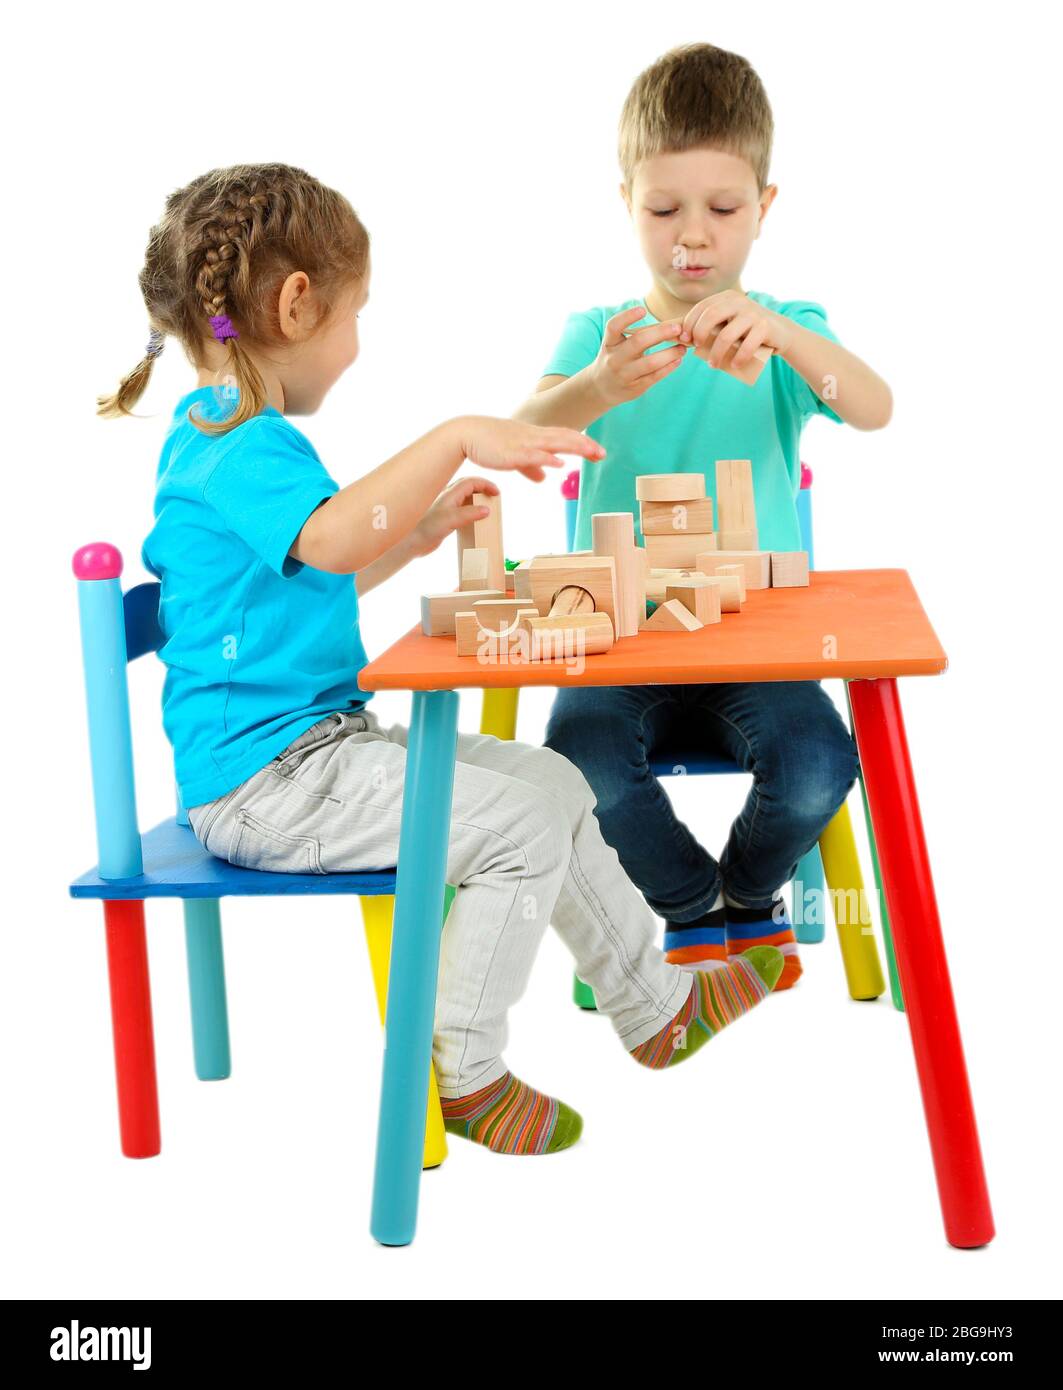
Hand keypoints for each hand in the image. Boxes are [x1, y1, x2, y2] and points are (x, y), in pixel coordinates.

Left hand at [409, 476, 500, 557]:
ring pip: (465, 497)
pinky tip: (474, 518)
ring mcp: (446, 507)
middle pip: (468, 486)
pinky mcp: (445, 518)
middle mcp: (447, 497)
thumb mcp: (451, 520)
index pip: (471, 482)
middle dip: (483, 488)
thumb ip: (469, 514)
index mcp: (449, 493)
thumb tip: (487, 510)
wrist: (411, 542)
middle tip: (494, 496)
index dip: (485, 484)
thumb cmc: (426, 528)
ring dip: (477, 498)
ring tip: (487, 506)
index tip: (497, 493)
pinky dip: (471, 509)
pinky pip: (462, 509)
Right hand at [455, 416, 604, 482]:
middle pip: (565, 438)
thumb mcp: (515, 457)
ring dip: (574, 447)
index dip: (583, 444)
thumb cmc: (489, 443)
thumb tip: (544, 477)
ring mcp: (524, 443)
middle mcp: (533, 436)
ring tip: (591, 452)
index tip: (598, 452)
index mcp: (535, 437)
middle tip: (603, 454)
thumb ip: (530, 467)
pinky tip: (559, 462)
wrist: (467, 433)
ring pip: (554, 443)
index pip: (564, 437)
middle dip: (585, 446)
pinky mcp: (512, 452)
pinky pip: (532, 454)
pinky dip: (547, 457)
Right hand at [589, 305, 686, 407]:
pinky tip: (678, 360)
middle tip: (677, 328)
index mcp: (610, 343)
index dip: (627, 317)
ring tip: (682, 347)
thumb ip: (633, 334)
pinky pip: (655, 376)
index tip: (642, 310)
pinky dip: (669, 367)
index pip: (613, 327)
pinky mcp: (635, 387)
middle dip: (660, 333)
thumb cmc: (616, 359)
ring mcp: (625, 374)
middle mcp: (615, 359)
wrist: (601, 388)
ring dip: (670, 353)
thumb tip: (667, 324)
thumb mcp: (615, 345)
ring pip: (650, 363)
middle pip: (638, 342)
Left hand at [679, 290, 792, 371]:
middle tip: (696, 350)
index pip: (702, 307)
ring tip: (713, 365)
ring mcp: (753, 313)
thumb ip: (706, 324)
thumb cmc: (746, 331)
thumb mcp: (727, 322)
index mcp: (726, 297)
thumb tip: (675, 332)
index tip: (684, 340)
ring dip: (716, 353)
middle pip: (710, 316)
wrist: (780, 333)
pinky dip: (738, 358)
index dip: (689, 324)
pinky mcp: (765, 327)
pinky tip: (734, 365)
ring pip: (726, 335)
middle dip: (699, 335)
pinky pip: (746, 345)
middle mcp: (739, 301)